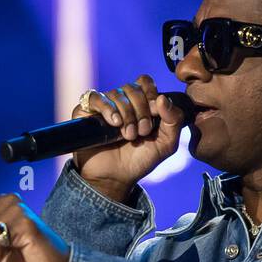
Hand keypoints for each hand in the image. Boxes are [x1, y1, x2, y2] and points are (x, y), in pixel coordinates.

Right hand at [71, 75, 186, 199]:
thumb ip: (174, 120)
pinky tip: (114, 123)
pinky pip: (95, 97)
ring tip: (128, 136)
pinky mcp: (86, 112)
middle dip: (141, 110)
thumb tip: (162, 97)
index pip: (145, 83)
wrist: (115, 178)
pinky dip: (107, 108)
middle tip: (140, 132)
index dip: (151, 96)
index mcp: (140, 103)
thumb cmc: (140, 160)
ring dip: (126, 115)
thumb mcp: (166, 144)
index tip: (153, 119)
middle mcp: (121, 101)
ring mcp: (104, 105)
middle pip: (133, 88)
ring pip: (116, 93)